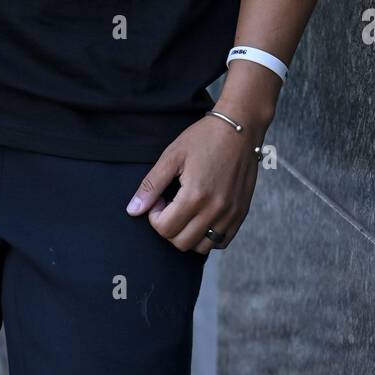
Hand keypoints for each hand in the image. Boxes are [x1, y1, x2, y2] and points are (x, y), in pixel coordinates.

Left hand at [124, 114, 266, 255]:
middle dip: (168, 227)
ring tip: (186, 211)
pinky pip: (222, 241)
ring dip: (187, 235)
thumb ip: (151, 185)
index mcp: (196, 195)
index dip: (154, 217)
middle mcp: (215, 210)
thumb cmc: (204, 137)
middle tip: (170, 204)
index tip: (160, 199)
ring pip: (201, 247)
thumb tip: (133, 210)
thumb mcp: (172, 156)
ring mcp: (231, 214)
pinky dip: (208, 236)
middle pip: (181, 242)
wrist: (240, 127)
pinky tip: (202, 216)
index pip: (165, 229)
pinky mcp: (241, 213)